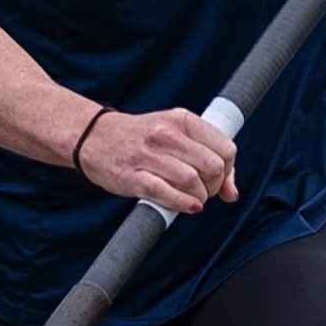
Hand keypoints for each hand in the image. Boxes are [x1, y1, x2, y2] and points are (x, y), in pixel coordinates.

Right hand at [76, 106, 238, 213]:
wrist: (92, 137)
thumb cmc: (139, 138)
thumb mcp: (174, 133)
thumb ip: (206, 155)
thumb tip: (232, 193)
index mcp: (181, 119)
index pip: (225, 148)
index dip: (229, 170)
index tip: (219, 180)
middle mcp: (166, 135)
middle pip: (212, 167)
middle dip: (215, 186)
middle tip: (205, 191)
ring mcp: (148, 156)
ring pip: (192, 181)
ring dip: (199, 197)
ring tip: (192, 198)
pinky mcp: (132, 178)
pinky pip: (166, 193)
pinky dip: (183, 204)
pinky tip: (187, 206)